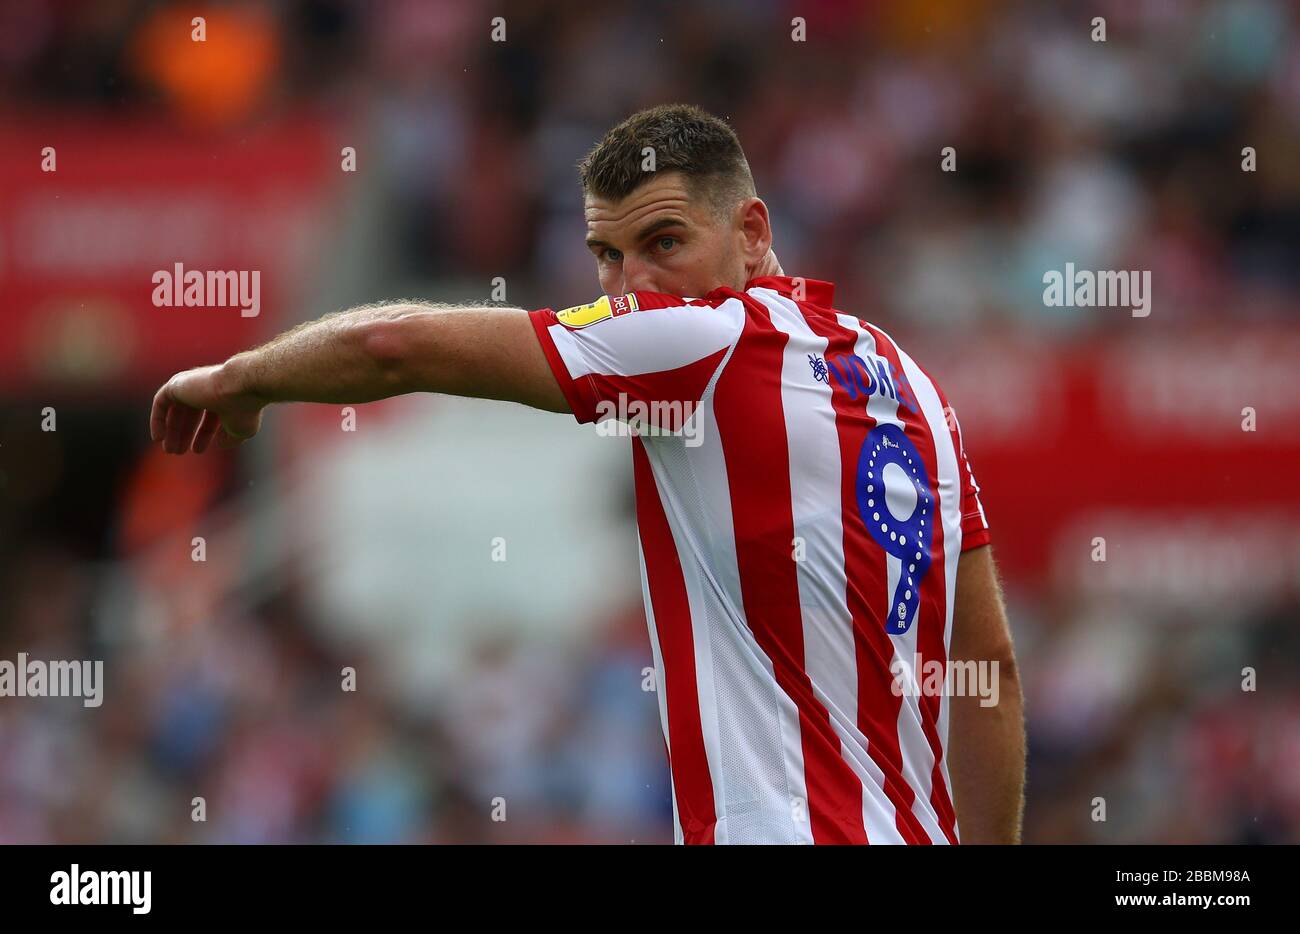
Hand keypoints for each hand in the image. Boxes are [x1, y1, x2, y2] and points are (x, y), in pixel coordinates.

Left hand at [149, 361, 264, 453]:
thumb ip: (230, 438)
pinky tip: (158, 438)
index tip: (197, 450)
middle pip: (190, 414)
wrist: (240, 387)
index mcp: (224, 397)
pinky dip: (158, 419)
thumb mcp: (241, 430)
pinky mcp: (177, 384)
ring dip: (171, 430)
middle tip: (177, 452)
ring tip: (169, 450)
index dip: (204, 435)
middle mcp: (207, 389)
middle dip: (183, 433)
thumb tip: (220, 444)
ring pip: (175, 409)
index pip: (210, 417)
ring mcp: (191, 385)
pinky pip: (161, 402)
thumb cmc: (245, 409)